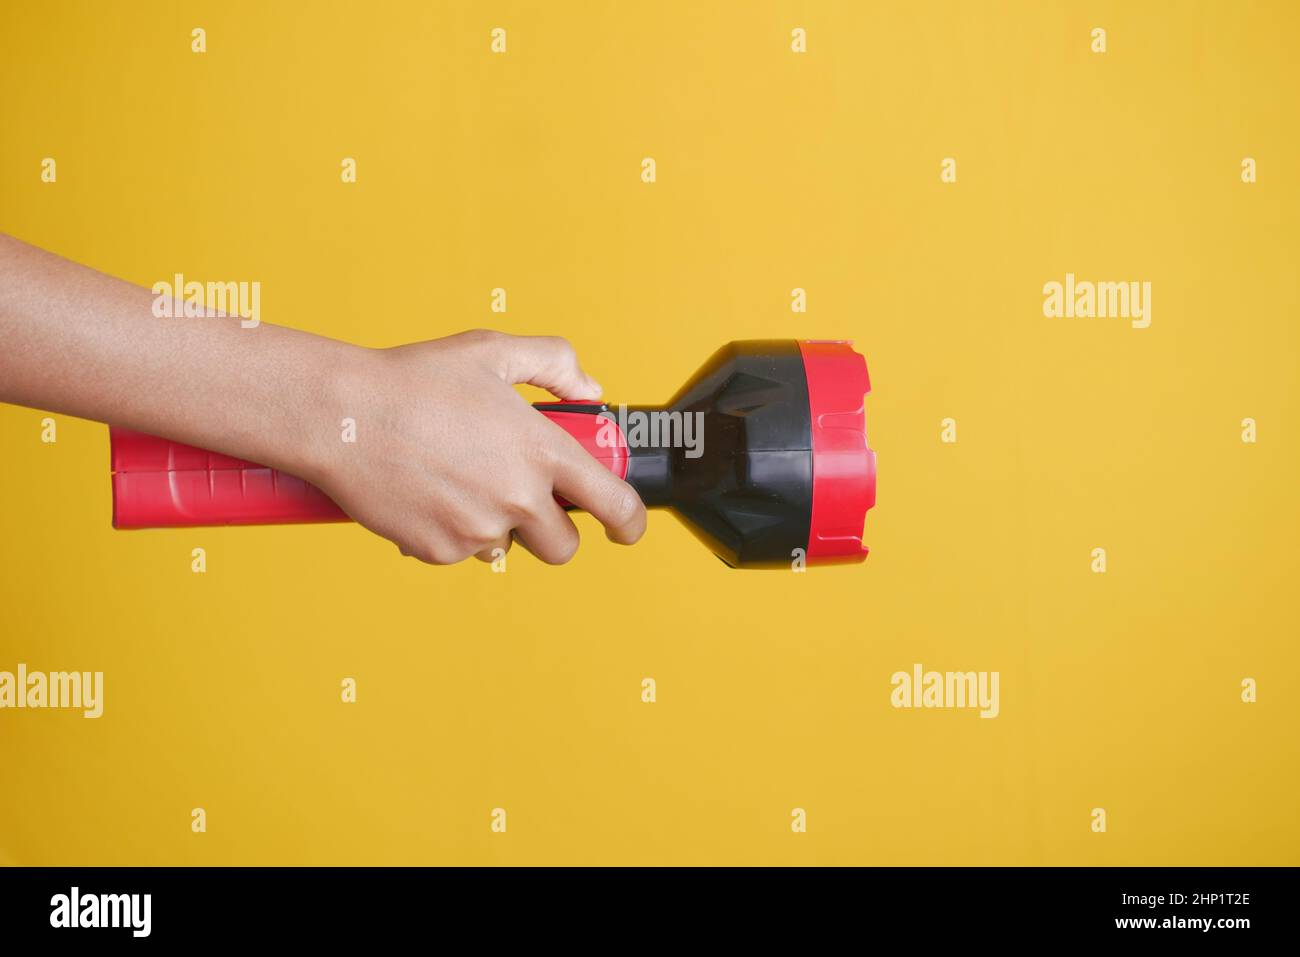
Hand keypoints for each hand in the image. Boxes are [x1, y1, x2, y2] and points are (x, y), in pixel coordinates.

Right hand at [310, 330, 646, 564]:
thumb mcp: (492, 351)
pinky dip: (449, 531)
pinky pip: (459, 553)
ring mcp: (478, 530)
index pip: (613, 504)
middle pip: (562, 546)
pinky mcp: (439, 552)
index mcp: (542, 451)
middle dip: (551, 531)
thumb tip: (591, 393)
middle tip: (525, 501)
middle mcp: (518, 497)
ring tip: (457, 481)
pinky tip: (425, 494)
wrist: (342, 416)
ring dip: (494, 527)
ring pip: (505, 548)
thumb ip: (554, 364)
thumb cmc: (414, 378)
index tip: (625, 529)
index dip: (628, 524)